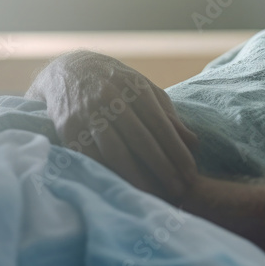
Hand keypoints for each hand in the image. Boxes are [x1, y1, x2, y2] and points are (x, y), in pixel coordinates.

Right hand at [28, 50, 199, 202]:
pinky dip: (108, 174)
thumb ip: (169, 116)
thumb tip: (194, 144)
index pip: (161, 125)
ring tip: (154, 195)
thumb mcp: (145, 90)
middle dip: (162, 168)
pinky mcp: (69, 129)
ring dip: (137, 177)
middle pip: (141, 140)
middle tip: (178, 190)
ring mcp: (89, 114)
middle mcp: (112, 99)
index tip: (191, 173)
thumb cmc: (117, 84)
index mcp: (135, 89)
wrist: (69, 70)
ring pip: (115, 152)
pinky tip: (122, 187)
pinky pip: (91, 158)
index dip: (177, 151)